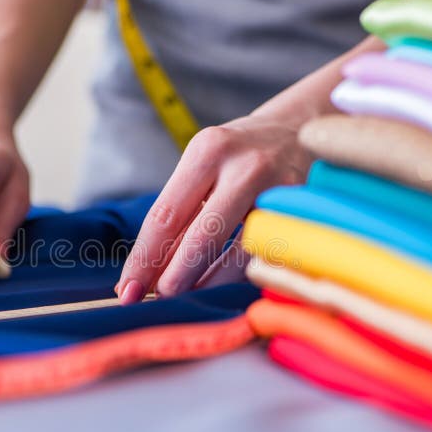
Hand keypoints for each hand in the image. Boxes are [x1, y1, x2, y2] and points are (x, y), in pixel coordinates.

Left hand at [115, 113, 311, 303]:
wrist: (302, 128)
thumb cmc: (239, 157)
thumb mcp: (204, 168)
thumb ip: (179, 215)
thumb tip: (145, 275)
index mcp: (208, 152)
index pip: (165, 216)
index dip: (143, 260)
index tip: (125, 292)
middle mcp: (246, 168)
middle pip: (202, 239)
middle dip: (174, 280)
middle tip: (157, 304)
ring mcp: (281, 192)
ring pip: (238, 258)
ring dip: (207, 287)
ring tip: (188, 301)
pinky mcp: (305, 216)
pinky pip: (265, 261)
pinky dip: (239, 281)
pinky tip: (222, 289)